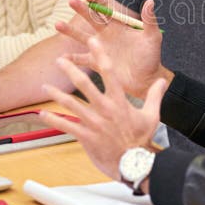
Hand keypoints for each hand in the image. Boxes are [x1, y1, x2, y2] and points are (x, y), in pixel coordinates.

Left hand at [39, 39, 166, 180]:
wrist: (133, 162)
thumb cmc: (141, 139)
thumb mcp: (152, 115)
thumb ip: (154, 95)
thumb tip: (162, 81)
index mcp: (119, 101)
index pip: (109, 72)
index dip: (100, 55)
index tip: (92, 42)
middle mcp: (104, 109)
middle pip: (84, 84)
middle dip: (70, 70)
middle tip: (59, 61)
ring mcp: (93, 122)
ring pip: (71, 104)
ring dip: (56, 94)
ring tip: (45, 87)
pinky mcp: (85, 136)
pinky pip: (66, 126)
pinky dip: (53, 120)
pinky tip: (42, 115)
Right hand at [58, 0, 169, 98]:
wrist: (146, 80)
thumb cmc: (152, 58)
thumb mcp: (152, 38)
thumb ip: (150, 21)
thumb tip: (150, 2)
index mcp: (120, 26)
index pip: (107, 9)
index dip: (98, 0)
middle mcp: (107, 35)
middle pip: (92, 19)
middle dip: (82, 9)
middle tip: (71, 1)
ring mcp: (100, 48)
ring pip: (82, 37)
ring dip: (70, 31)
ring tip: (57, 24)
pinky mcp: (97, 62)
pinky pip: (81, 59)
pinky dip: (72, 60)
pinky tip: (62, 58)